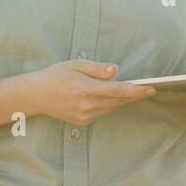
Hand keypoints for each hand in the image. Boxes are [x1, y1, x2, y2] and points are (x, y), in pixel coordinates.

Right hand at [28, 59, 154, 125]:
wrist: (35, 95)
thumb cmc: (55, 75)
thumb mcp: (75, 65)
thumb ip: (97, 68)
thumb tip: (116, 70)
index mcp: (85, 88)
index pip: (117, 90)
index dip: (136, 90)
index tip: (151, 89)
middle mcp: (86, 105)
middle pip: (118, 100)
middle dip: (134, 94)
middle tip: (147, 88)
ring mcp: (84, 115)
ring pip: (112, 107)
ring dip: (123, 100)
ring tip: (132, 91)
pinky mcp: (82, 121)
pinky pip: (103, 112)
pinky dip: (110, 104)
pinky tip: (111, 97)